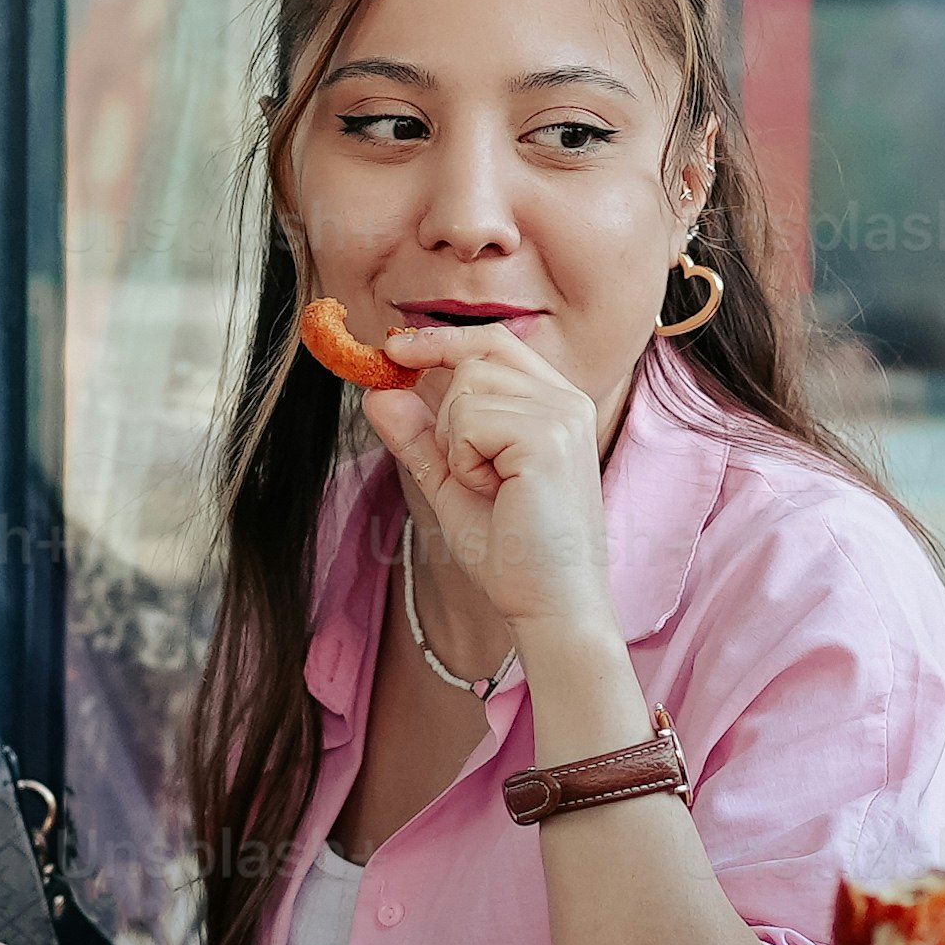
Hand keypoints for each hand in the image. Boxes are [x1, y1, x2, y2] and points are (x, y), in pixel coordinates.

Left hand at [359, 324, 614, 651]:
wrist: (549, 604)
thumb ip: (419, 436)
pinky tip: (497, 493)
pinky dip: (463, 461)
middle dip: (447, 414)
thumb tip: (378, 392)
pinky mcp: (548, 434)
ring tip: (492, 488)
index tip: (395, 350)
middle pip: (474, 358)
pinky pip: (467, 418)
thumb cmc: (513, 553)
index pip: (494, 342)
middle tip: (469, 473)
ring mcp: (562, 413)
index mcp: (555, 404)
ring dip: (456, 444)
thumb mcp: (452, 482)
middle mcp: (566, 399)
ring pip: (465, 388)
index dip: (441, 340)